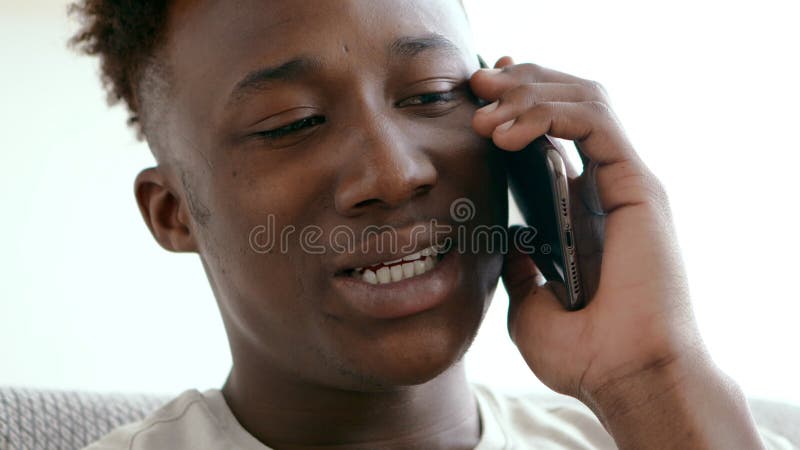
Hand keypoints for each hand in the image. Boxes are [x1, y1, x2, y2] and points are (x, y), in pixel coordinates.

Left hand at [470, 57, 764, 448]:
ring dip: (530, 94)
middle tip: (477, 84)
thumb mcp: (531, 304)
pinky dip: (550, 115)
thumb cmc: (584, 354)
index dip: (520, 106)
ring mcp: (625, 184)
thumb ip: (524, 266)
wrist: (624, 377)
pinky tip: (510, 133)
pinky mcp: (637, 186)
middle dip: (521, 85)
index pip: (555, 136)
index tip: (477, 100)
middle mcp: (607, 189)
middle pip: (569, 107)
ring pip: (584, 102)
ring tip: (486, 111)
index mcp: (586, 211)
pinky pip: (595, 122)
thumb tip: (512, 240)